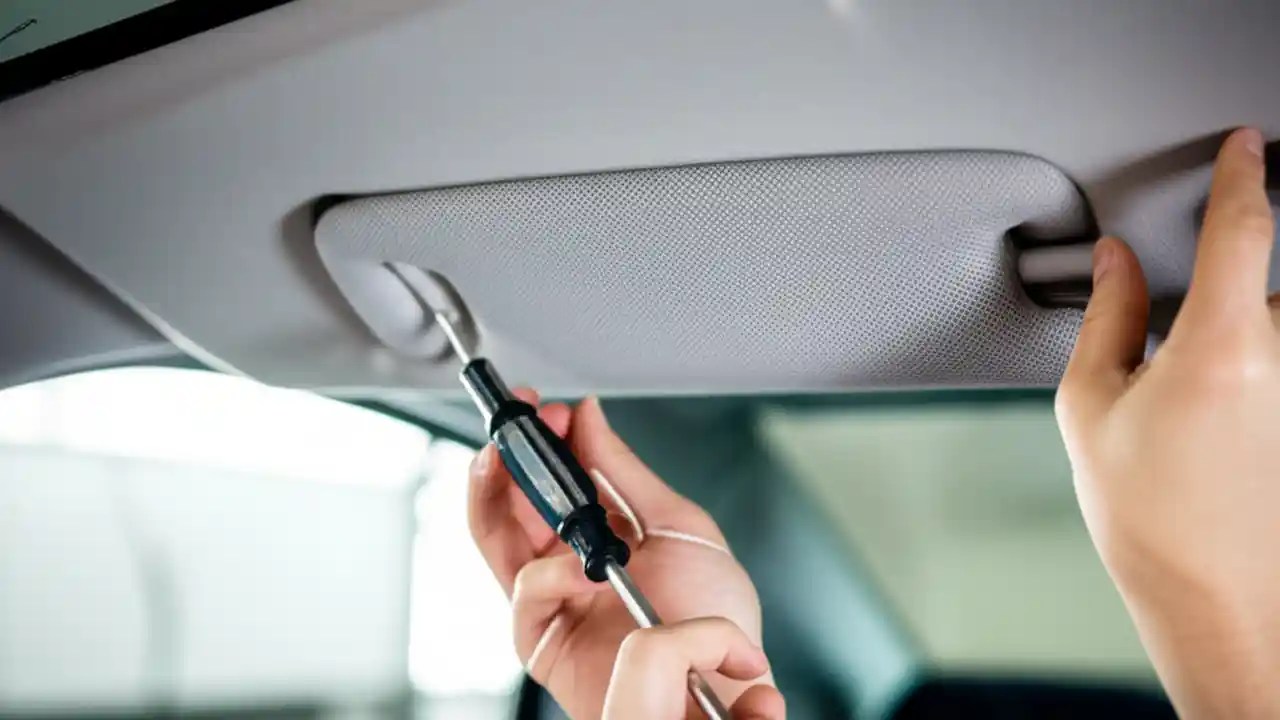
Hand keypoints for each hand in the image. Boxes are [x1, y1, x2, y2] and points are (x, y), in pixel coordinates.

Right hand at [468, 393, 769, 718]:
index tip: (546, 410)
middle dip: (512, 455)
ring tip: (507, 458)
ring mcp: (555, 601)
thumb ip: (626, 472)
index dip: (545, 443)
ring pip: (499, 540)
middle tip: (520, 420)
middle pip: (516, 504)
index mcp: (606, 535)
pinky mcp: (545, 642)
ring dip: (496, 491)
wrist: (725, 680)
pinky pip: (524, 597)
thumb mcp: (679, 525)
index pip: (557, 480)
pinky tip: (579, 563)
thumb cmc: (715, 618)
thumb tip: (590, 418)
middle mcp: (572, 564)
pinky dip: (545, 573)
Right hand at [1057, 127, 1279, 717]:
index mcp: (1219, 349)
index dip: (1242, 175)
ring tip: (1198, 409)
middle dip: (1219, 300)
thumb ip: (1107, 317)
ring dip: (1240, 340)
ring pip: (1276, 325)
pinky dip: (1252, 373)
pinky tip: (1221, 430)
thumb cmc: (1146, 518)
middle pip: (1262, 283)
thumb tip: (1116, 263)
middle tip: (1172, 358)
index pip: (1244, 228)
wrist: (1210, 597)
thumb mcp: (1089, 406)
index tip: (1244, 148)